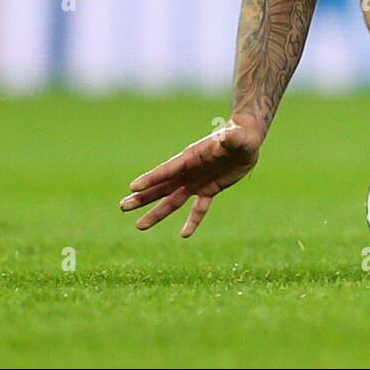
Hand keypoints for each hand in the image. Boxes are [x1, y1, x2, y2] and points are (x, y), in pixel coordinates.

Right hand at [120, 118, 263, 236]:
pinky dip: (193, 221)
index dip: (151, 178)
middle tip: (123, 207)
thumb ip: (229, 140)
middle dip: (143, 197)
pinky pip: (199, 208)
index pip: (167, 170)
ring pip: (173, 200)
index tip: (133, 187)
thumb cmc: (239, 135)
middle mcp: (189, 171)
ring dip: (157, 213)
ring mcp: (197, 182)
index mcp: (191, 157)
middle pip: (162, 187)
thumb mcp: (236, 137)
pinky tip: (185, 235)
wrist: (246, 140)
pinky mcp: (209, 190)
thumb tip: (225, 139)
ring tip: (139, 226)